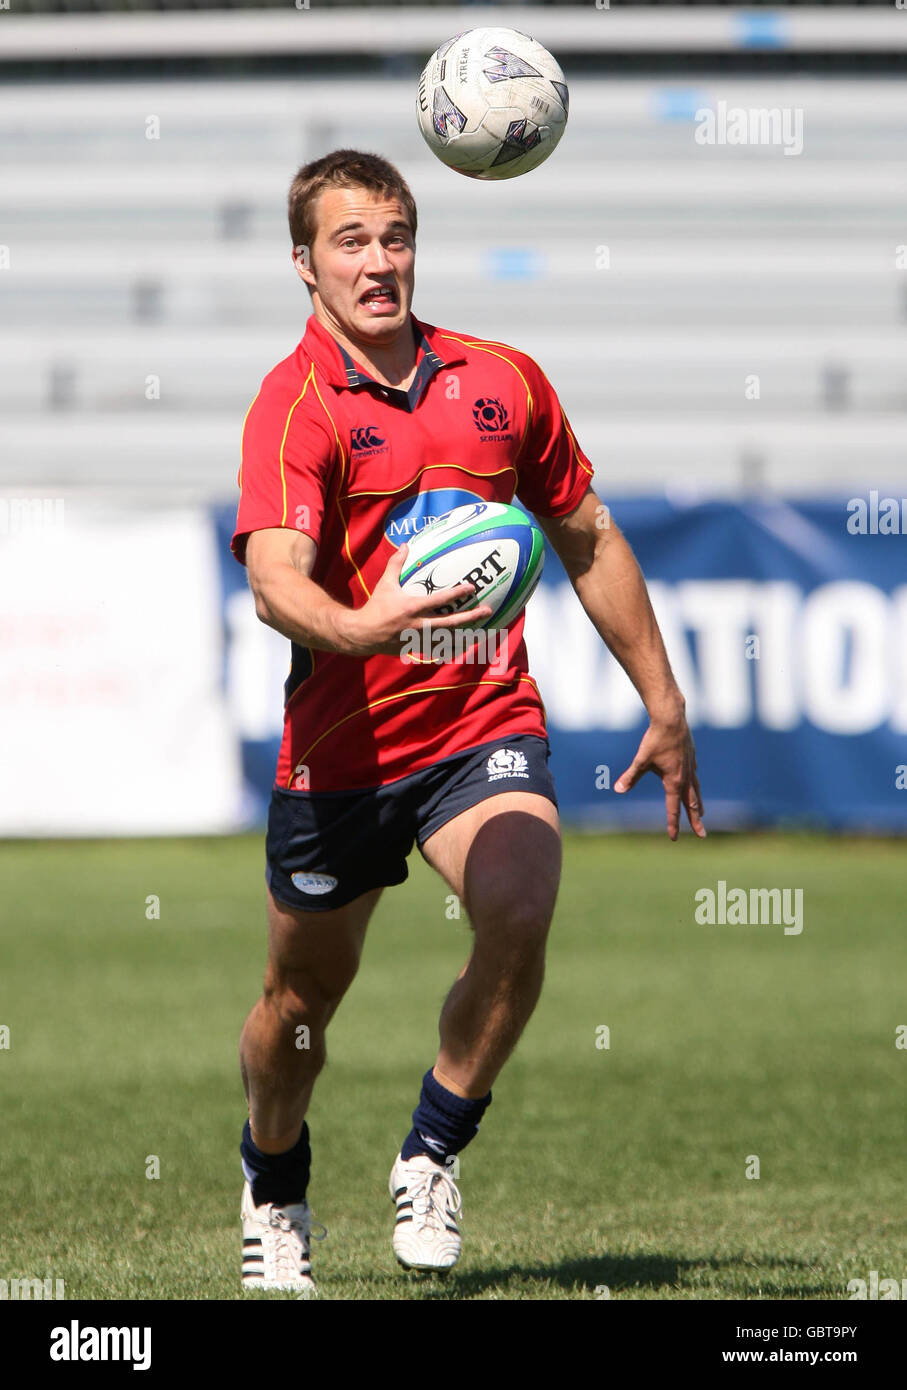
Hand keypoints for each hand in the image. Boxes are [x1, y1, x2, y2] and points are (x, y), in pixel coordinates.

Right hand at [338, 542, 493, 656]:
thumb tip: (405, 545)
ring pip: (448, 640)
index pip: (440, 599)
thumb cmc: (375, 607)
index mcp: (413, 607)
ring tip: (483, 632)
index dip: (457, 593)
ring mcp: (419, 639)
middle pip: (451, 623)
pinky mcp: (416, 648)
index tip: (472, 587)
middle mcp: (419, 625)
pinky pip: (438, 649)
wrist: (363, 634)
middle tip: (487, 611)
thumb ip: (396, 564)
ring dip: (467, 636)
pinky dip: (452, 648)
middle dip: (471, 617)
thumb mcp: (385, 584)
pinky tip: (465, 646)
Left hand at [614, 707, 705, 840]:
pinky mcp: (692, 757)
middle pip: (692, 804)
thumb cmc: (655, 739)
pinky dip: (695, 786)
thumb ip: (630, 776)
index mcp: (674, 781)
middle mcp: (686, 777)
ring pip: (696, 791)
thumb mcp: (641, 760)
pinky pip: (694, 777)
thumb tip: (618, 789)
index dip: (672, 824)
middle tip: (702, 835)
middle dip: (695, 821)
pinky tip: (694, 786)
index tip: (673, 838)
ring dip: (698, 804)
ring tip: (702, 814)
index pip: (673, 808)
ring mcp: (691, 767)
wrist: (671, 719)